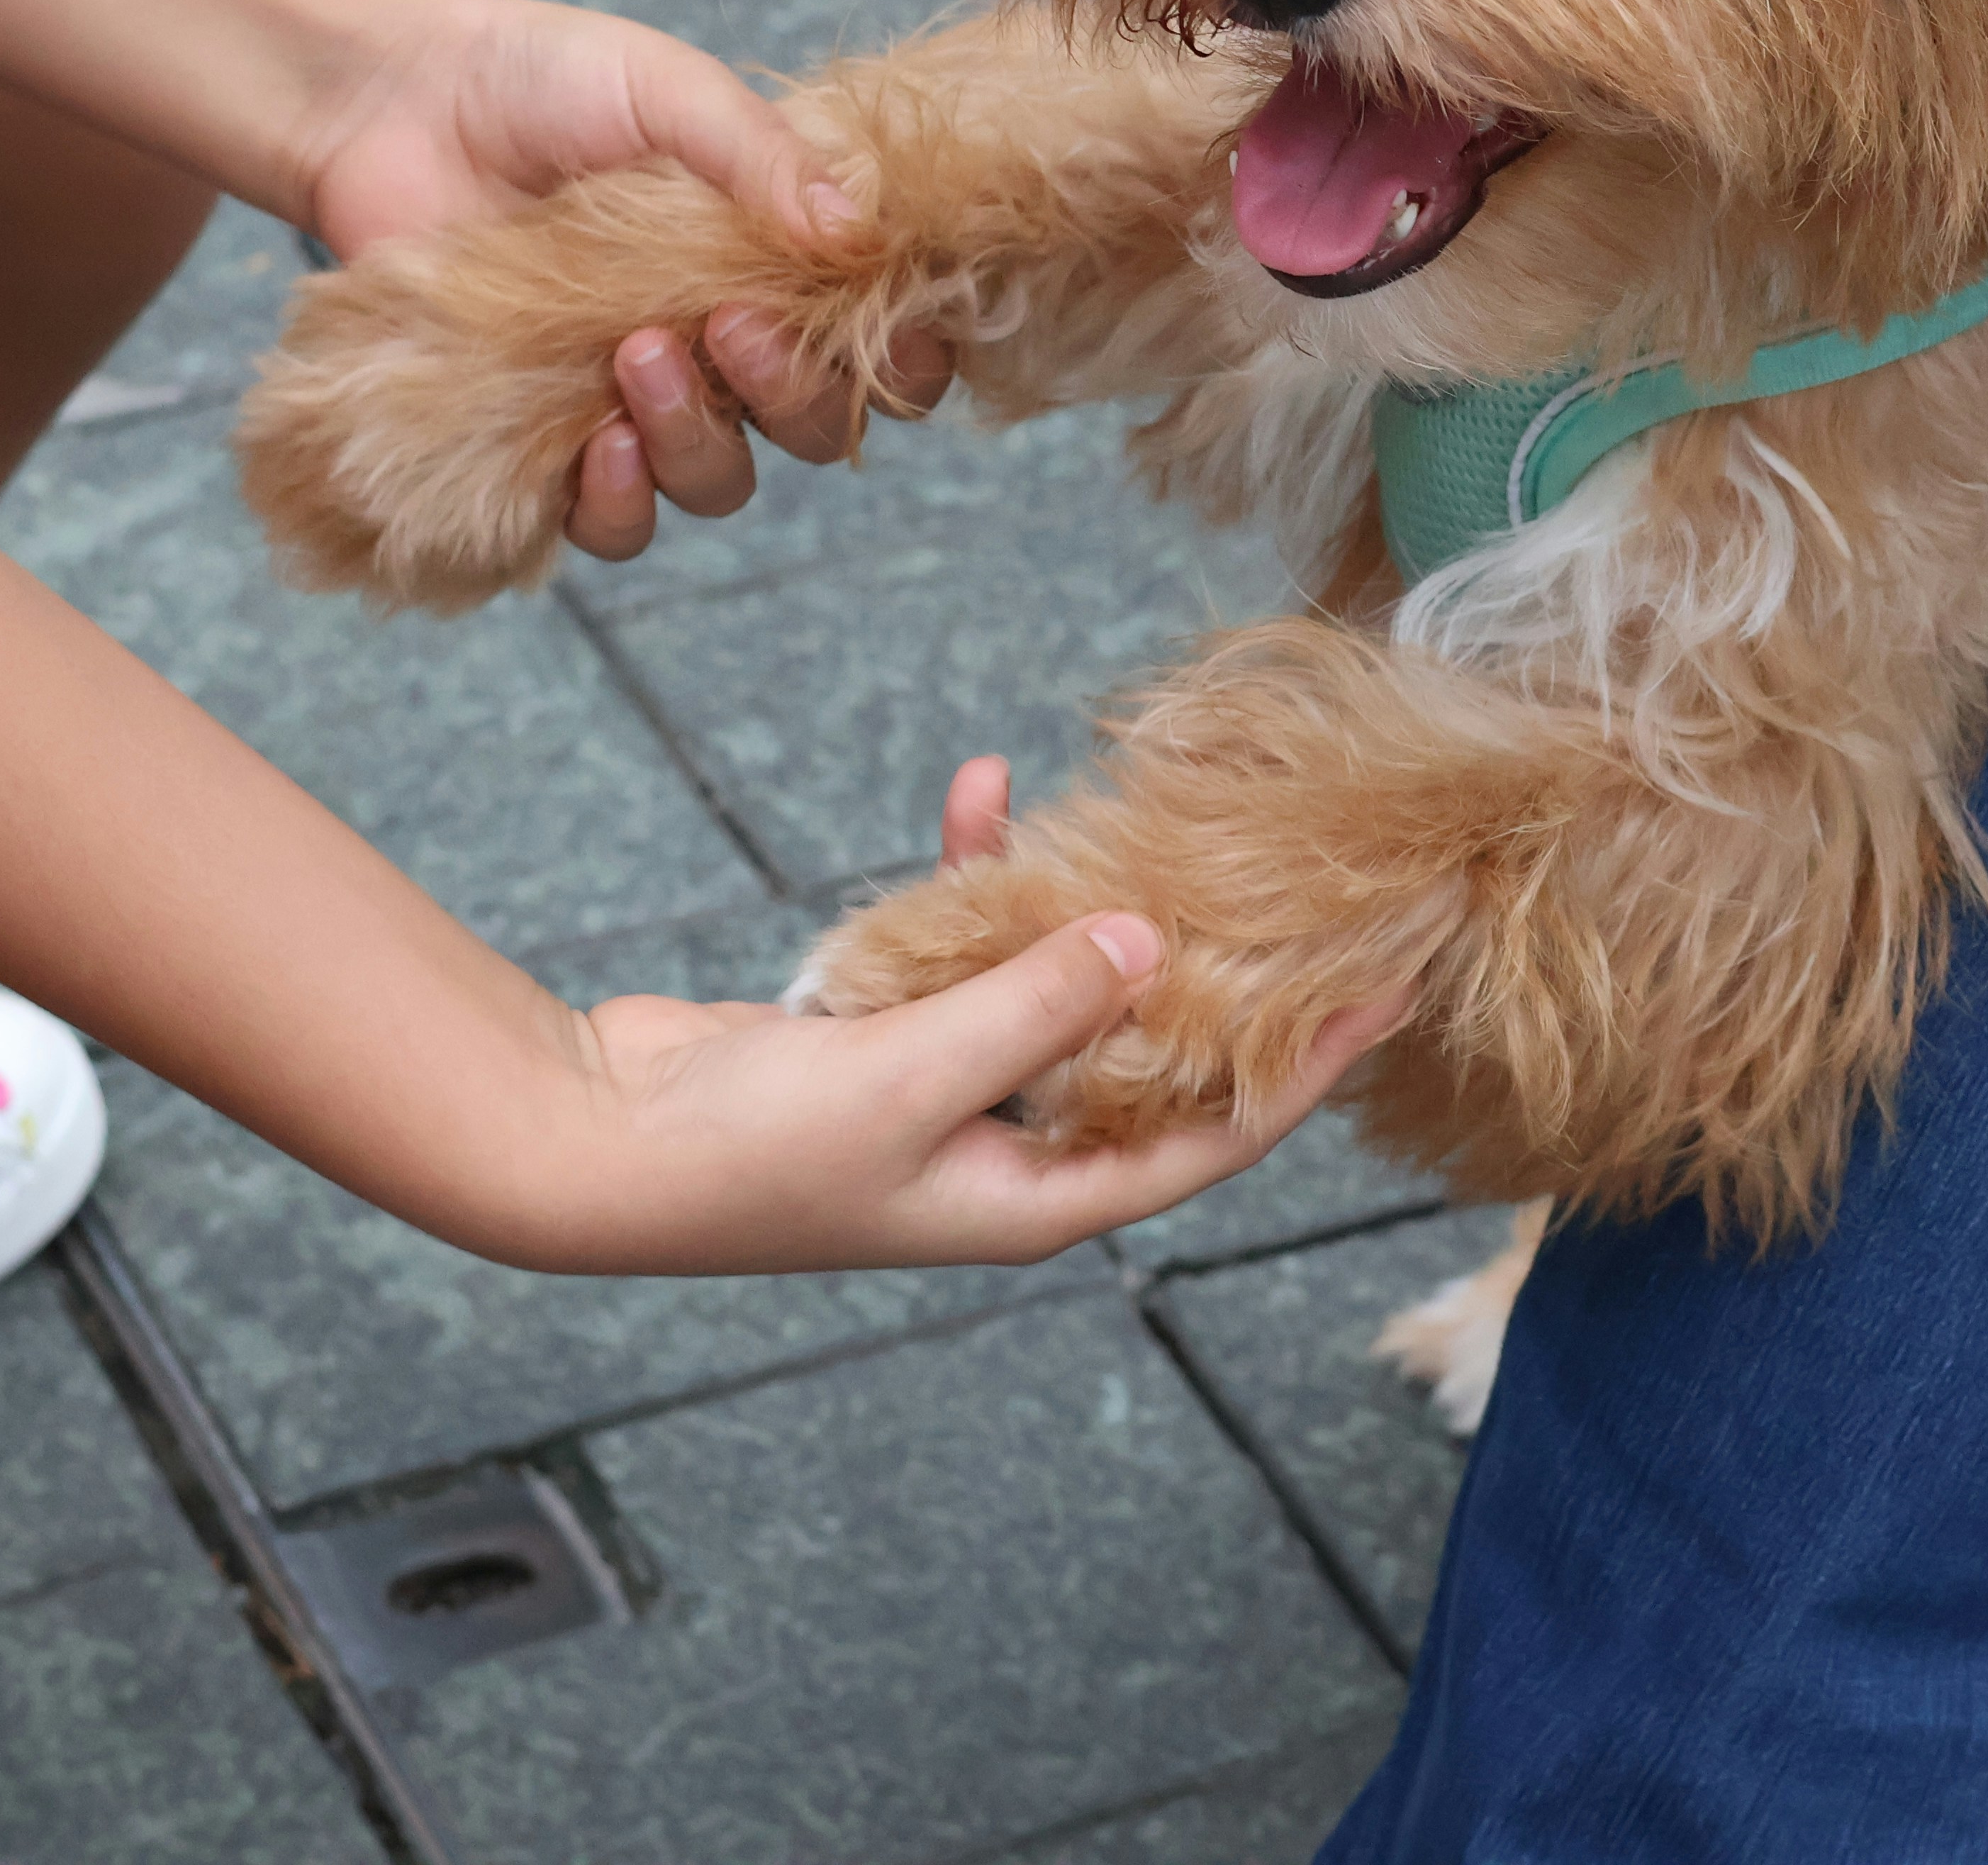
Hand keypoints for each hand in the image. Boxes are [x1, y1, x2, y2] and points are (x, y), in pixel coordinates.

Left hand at [285, 0, 947, 562]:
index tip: (891, 331)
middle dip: (793, 395)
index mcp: (781, 269)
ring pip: (720, 482)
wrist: (395, 102)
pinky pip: (613, 523)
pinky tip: (600, 445)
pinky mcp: (547, 444)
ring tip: (636, 359)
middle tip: (729, 325)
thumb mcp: (669, 89)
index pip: (888, 351)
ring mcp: (638, 403)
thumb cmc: (546, 80)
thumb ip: (763, 155)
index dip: (910, 364)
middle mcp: (725, 350)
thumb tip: (855, 232)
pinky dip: (621, 502)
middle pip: (815, 431)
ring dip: (699, 441)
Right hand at [547, 761, 1404, 1268]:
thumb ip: (1030, 1008)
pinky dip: (978, 876)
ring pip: (1066, 987)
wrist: (593, 1147)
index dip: (1311, 1063)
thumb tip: (1147, 941)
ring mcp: (954, 1092)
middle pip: (1158, 1054)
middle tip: (1314, 882)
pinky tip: (981, 788)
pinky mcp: (893, 1034)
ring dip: (1093, 905)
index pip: (1219, 1135)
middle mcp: (1014, 1151)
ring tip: (1143, 818)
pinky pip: (971, 949)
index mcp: (1040, 1198)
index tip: (1394, 986)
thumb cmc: (745, 1154)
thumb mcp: (908, 1079)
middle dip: (1224, 968)